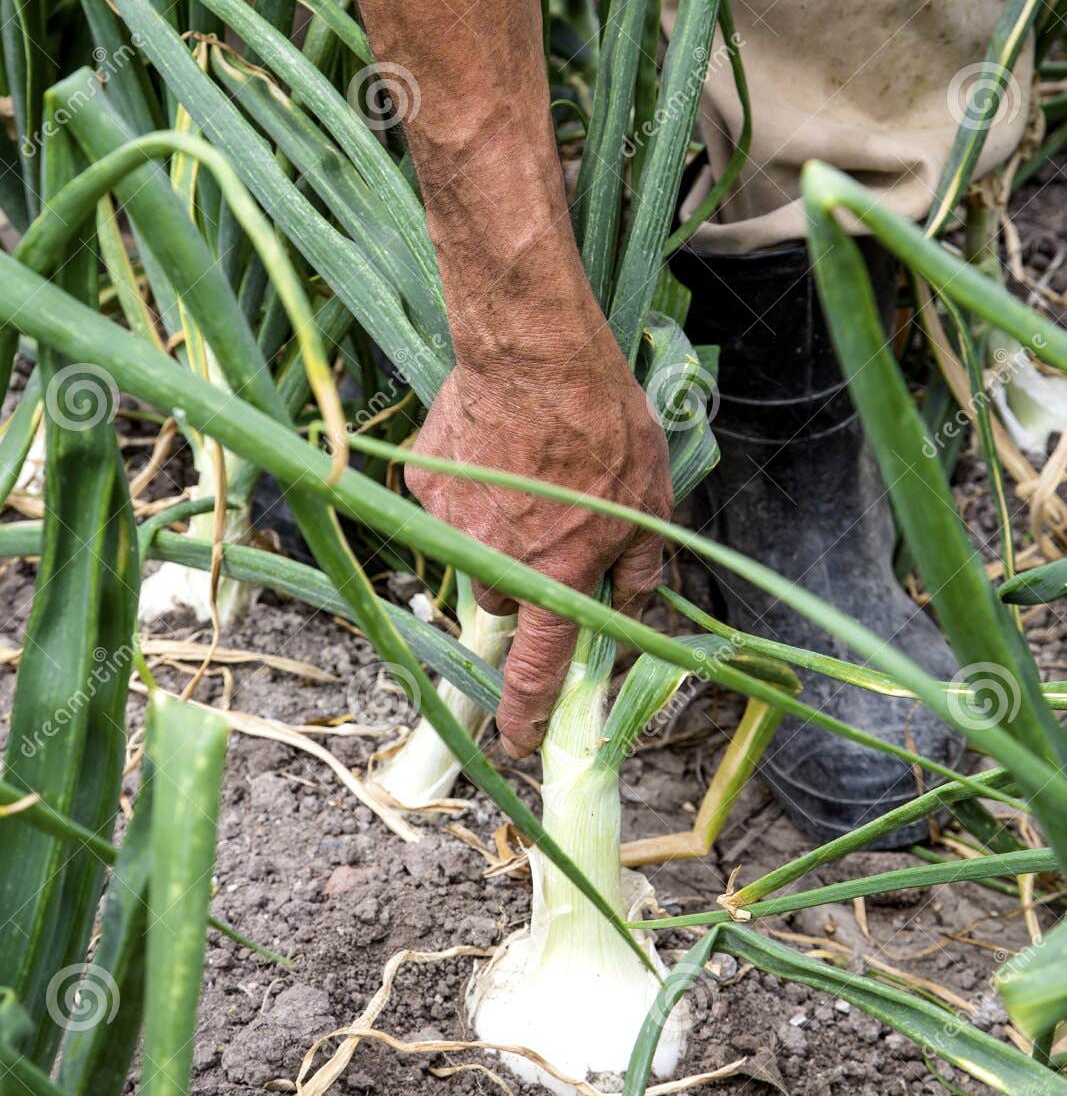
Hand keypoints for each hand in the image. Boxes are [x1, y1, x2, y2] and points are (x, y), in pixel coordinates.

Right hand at [406, 310, 672, 757]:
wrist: (536, 355)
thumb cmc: (604, 426)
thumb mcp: (649, 502)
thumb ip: (638, 567)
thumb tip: (632, 606)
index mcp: (558, 578)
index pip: (537, 668)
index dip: (526, 713)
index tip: (518, 740)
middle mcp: (499, 564)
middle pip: (503, 600)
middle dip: (524, 578)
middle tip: (551, 527)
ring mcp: (454, 525)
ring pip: (472, 551)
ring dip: (496, 532)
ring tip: (527, 473)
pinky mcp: (426, 484)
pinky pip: (447, 503)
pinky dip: (469, 485)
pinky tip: (497, 444)